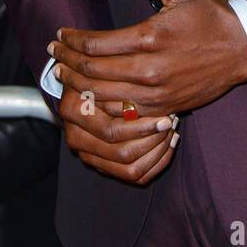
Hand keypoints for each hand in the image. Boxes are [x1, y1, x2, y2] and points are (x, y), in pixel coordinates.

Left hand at [49, 0, 246, 116]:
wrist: (244, 48)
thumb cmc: (212, 15)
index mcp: (149, 38)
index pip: (94, 45)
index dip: (71, 40)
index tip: (60, 34)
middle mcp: (148, 70)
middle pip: (91, 73)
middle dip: (66, 62)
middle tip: (53, 53)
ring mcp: (155, 94)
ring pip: (102, 97)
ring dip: (77, 86)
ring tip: (63, 74)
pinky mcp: (163, 108)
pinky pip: (122, 114)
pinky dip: (100, 106)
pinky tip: (90, 95)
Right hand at [56, 82, 179, 185]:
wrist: (85, 85)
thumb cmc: (101, 72)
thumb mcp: (107, 70)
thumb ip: (122, 81)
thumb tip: (152, 92)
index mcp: (73, 112)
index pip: (112, 131)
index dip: (144, 126)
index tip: (167, 115)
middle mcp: (76, 138)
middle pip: (122, 154)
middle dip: (154, 139)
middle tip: (172, 122)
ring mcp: (88, 155)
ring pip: (131, 169)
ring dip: (158, 152)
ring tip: (173, 131)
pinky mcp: (102, 165)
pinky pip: (135, 176)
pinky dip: (157, 162)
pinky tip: (169, 144)